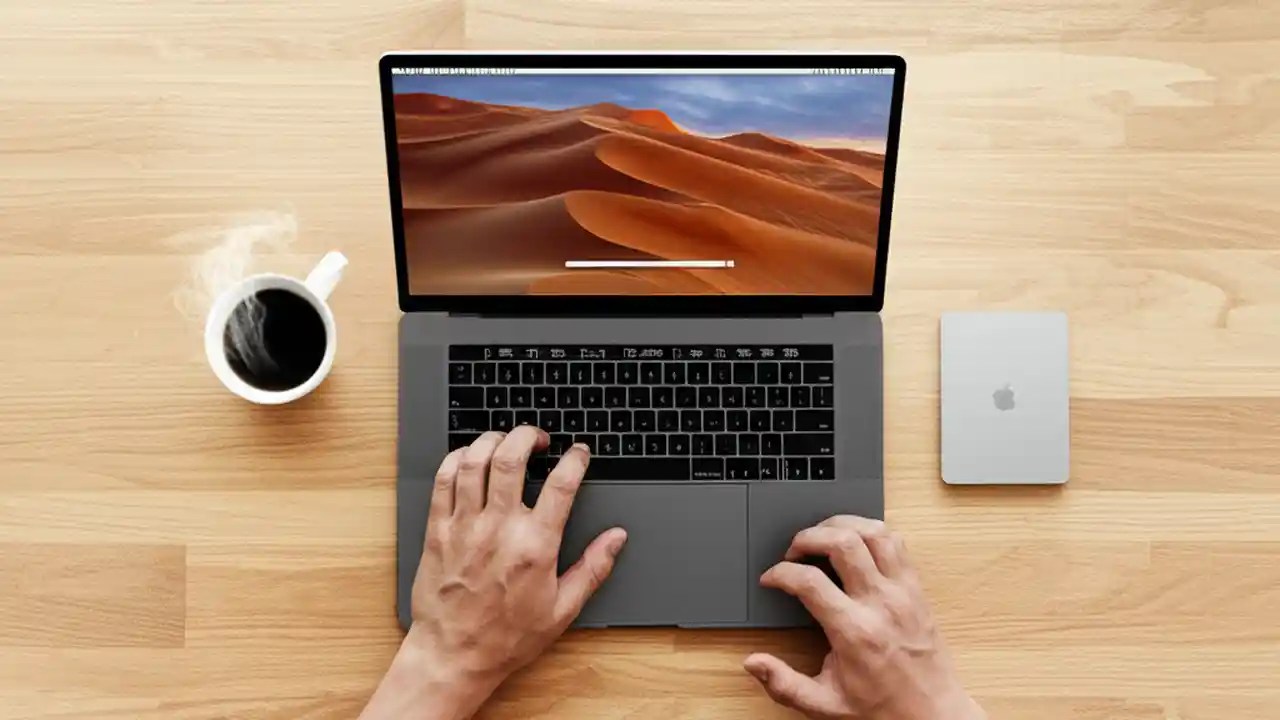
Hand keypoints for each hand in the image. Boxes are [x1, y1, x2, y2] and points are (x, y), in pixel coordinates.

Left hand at [360, 427, 626, 719]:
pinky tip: (469, 459)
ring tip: (505, 442)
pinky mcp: (437, 531)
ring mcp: (464, 527)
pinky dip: (457, 459)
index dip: (575, 459)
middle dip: (527, 435)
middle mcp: (498, 530)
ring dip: (492, 441)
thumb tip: (616, 538)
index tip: (579, 452)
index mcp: (535, 547)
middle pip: (511, 458)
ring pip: (474, 461)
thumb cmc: (506, 638)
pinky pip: (443, 480)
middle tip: (538, 438)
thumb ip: (593, 568)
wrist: (453, 657)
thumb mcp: (563, 609)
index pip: (561, 485)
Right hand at [744, 516, 983, 719]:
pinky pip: (896, 542)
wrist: (932, 712)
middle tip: (794, 551)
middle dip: (808, 536)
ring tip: (822, 536)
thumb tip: (753, 664)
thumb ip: (784, 684)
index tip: (771, 578)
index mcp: (854, 632)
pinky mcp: (916, 587)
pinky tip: (855, 542)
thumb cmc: (882, 706)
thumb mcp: (825, 704)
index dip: (780, 573)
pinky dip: (871, 531)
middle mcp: (880, 604)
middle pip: (842, 543)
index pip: (809, 581)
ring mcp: (902, 591)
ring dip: (842, 525)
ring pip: (873, 532)